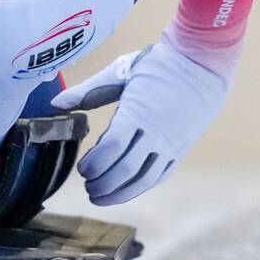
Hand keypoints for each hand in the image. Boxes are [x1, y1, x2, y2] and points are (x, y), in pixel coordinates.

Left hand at [50, 37, 229, 204]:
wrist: (203, 63)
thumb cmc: (158, 65)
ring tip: (100, 196)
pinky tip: (126, 189)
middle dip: (103, 184)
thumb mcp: (120, 72)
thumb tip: (56, 103)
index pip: (111, 148)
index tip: (82, 169)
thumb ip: (87, 91)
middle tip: (87, 187)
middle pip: (125, 169)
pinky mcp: (181, 149)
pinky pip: (161, 175)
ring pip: (144, 179)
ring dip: (120, 193)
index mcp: (137, 113)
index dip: (94, 163)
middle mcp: (156, 133)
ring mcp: (172, 144)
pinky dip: (141, 186)